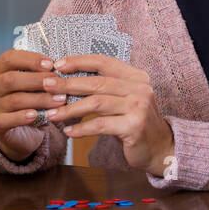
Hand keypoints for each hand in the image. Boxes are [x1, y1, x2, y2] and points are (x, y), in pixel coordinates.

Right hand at [0, 50, 66, 160]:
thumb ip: (40, 74)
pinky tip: (36, 115)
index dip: (30, 59)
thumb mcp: (32, 84)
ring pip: (14, 100)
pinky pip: (6, 120)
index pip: (8, 58)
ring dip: (39, 99)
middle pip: (10, 79)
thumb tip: (63, 65)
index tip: (51, 64)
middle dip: (36, 80)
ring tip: (59, 100)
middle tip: (57, 82)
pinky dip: (22, 117)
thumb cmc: (30, 101)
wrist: (21, 132)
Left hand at [45, 54, 174, 177]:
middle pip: (97, 82)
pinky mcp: (134, 126)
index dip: (80, 62)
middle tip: (47, 86)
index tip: (58, 65)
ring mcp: (138, 106)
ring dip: (70, 108)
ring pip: (96, 103)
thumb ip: (105, 90)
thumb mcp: (124, 100)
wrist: (161, 147)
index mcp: (136, 76)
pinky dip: (82, 129)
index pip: (104, 62)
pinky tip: (69, 132)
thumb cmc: (135, 122)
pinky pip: (100, 125)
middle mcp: (139, 88)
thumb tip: (67, 83)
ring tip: (52, 114)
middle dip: (68, 84)